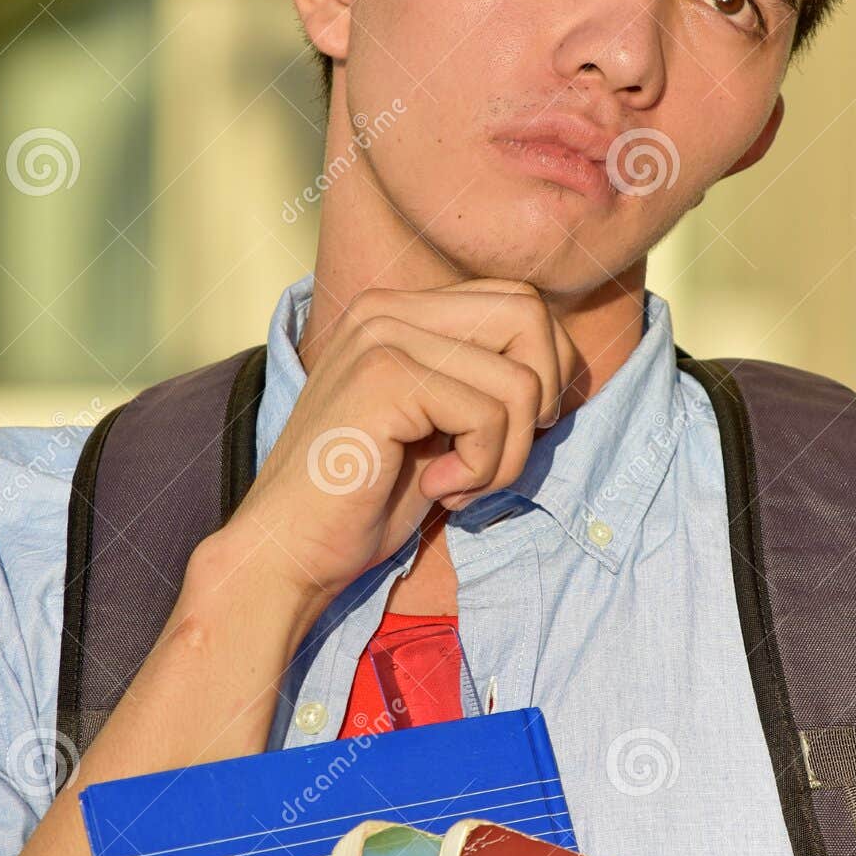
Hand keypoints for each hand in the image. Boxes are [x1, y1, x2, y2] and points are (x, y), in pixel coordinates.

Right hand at [212, 279, 579, 610]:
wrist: (288, 554)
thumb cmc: (367, 501)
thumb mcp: (440, 425)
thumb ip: (485, 378)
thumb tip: (567, 364)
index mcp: (398, 310)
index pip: (518, 302)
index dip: (544, 368)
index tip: (509, 433)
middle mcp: (385, 307)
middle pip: (529, 315)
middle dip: (540, 399)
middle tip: (495, 457)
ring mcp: (381, 337)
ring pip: (520, 380)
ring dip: (508, 454)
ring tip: (458, 484)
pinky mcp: (383, 377)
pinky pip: (491, 416)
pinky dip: (481, 470)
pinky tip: (436, 489)